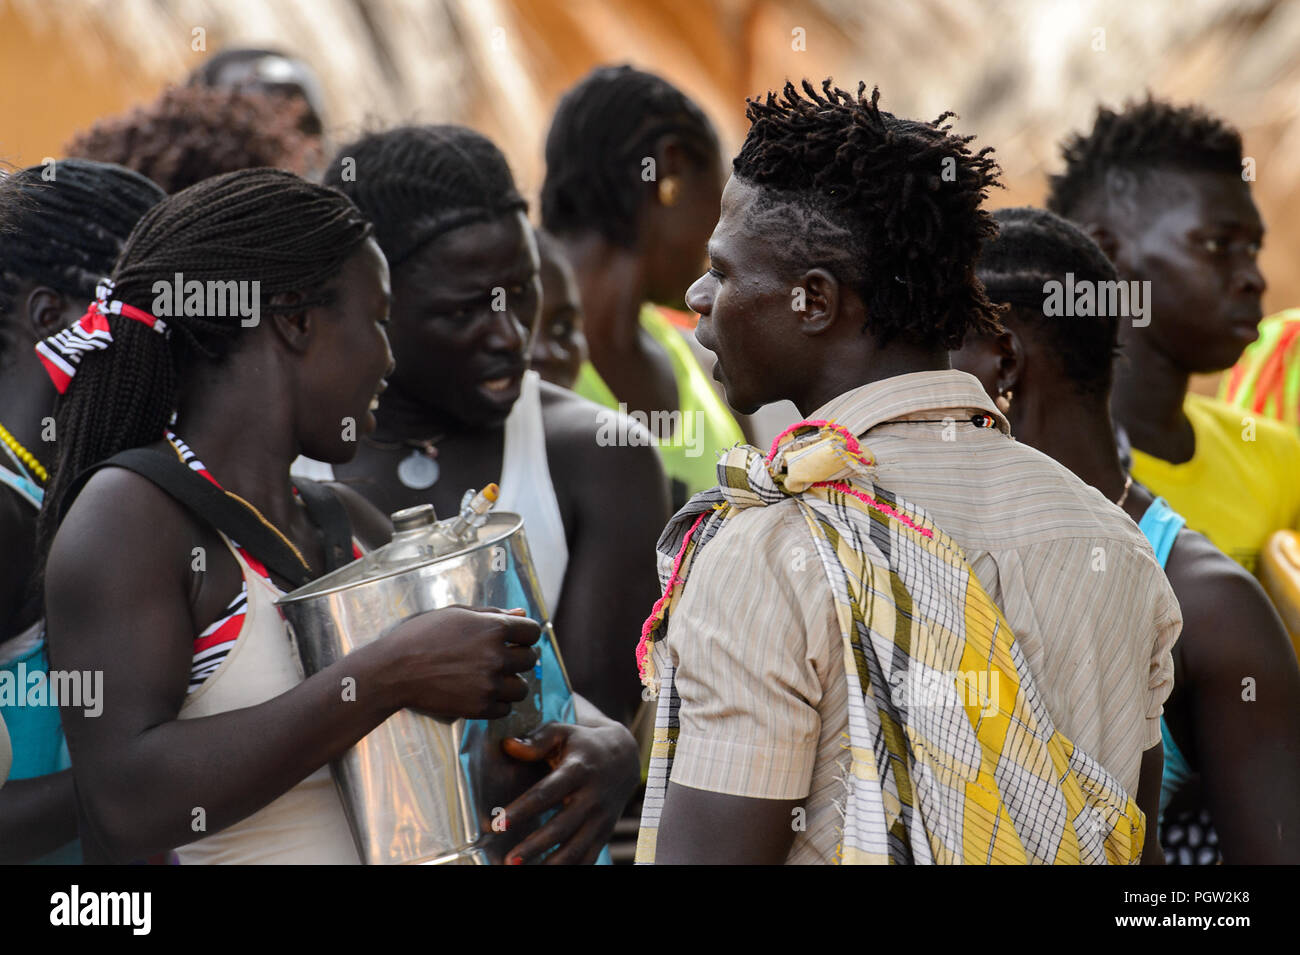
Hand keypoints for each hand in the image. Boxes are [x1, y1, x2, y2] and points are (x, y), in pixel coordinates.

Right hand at [382, 606, 540, 719]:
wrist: (393, 670)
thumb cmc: (421, 636)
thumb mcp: (456, 614)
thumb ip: (492, 614)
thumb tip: (520, 614)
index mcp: (494, 628)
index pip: (533, 631)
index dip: (525, 634)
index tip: (516, 639)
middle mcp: (497, 657)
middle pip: (530, 660)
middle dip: (518, 658)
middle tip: (499, 659)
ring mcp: (489, 684)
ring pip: (522, 688)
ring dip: (511, 683)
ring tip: (491, 679)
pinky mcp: (479, 707)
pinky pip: (505, 709)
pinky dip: (497, 703)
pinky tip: (481, 693)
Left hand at [496, 721, 638, 863]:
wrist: (624, 757)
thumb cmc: (583, 744)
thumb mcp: (562, 732)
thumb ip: (536, 741)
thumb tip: (508, 745)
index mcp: (578, 770)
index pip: (547, 793)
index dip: (522, 810)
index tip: (498, 824)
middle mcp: (592, 796)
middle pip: (561, 826)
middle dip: (534, 845)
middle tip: (509, 860)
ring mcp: (601, 817)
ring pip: (576, 847)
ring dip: (551, 863)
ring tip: (521, 871)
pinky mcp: (605, 832)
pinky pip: (589, 857)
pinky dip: (570, 868)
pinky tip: (547, 873)